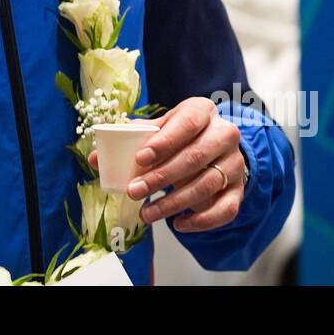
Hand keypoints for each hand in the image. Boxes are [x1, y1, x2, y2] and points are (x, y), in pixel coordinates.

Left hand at [87, 97, 245, 232]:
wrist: (216, 150)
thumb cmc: (180, 137)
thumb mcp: (158, 131)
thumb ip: (130, 140)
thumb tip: (95, 158)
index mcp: (203, 110)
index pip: (187, 122)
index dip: (165, 141)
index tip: (140, 159)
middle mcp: (224, 134)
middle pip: (195, 157)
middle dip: (161, 177)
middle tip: (134, 192)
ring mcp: (235, 163)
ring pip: (207, 185)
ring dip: (173, 202)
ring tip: (147, 212)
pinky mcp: (238, 189)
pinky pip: (225, 209)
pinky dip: (201, 220)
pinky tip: (178, 224)